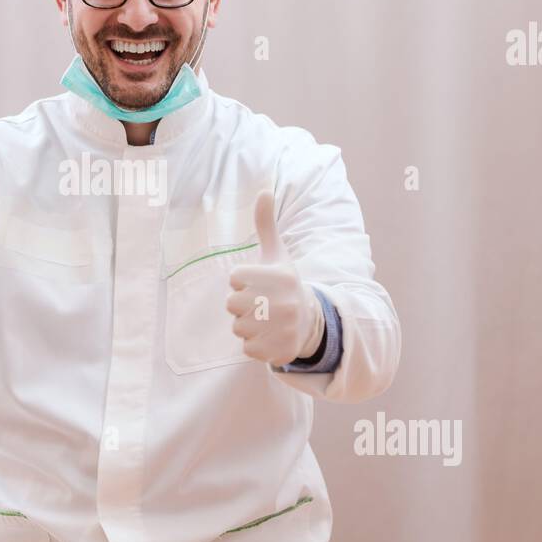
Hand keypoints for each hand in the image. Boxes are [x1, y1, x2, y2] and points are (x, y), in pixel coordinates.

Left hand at [226, 190, 323, 365]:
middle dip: (241, 305)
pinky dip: (254, 345)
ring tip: (266, 320)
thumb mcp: (277, 254)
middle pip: (231, 304)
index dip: (241, 281)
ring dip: (246, 326)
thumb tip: (264, 190)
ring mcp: (283, 328)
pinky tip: (270, 336)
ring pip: (237, 328)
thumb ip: (266, 224)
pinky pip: (246, 349)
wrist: (310, 322)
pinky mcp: (280, 351)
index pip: (233, 278)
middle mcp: (284, 302)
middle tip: (261, 304)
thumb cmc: (284, 284)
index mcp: (280, 276)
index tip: (259, 283)